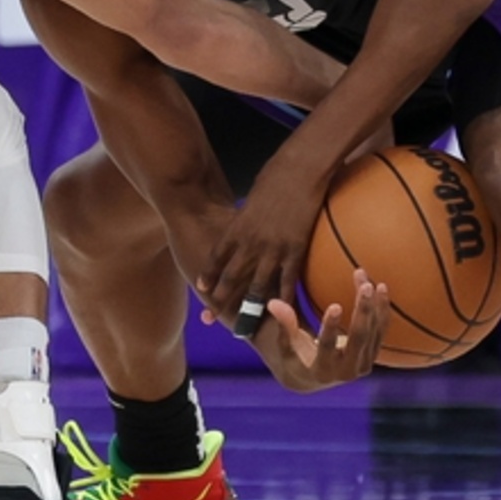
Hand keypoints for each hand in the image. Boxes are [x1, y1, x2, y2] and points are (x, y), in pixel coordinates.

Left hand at [194, 153, 328, 328]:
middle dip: (220, 301)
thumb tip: (245, 224)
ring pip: (256, 287)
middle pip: (232, 278)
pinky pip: (287, 282)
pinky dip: (283, 300)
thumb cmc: (276, 177)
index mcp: (237, 228)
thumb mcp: (253, 199)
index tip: (201, 289)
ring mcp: (273, 250)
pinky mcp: (295, 250)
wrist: (299, 170)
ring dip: (248, 309)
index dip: (209, 275)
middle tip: (211, 319)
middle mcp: (251, 243)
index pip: (217, 258)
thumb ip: (247, 218)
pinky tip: (281, 313)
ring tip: (242, 328)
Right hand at [245, 275, 388, 393]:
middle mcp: (346, 371)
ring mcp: (362, 365)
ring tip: (372, 281)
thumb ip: (283, 325)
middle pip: (358, 338)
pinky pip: (380, 331)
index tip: (335, 305)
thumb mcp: (286, 345)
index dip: (331, 327)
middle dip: (363, 311)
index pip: (327, 347)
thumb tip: (273, 303)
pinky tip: (382, 289)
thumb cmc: (295, 357)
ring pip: (373, 332)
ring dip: (374, 305)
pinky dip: (382, 310)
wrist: (315, 378)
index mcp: (321, 370)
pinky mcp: (372, 356)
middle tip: (365, 286)